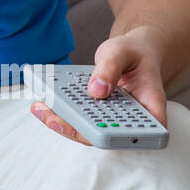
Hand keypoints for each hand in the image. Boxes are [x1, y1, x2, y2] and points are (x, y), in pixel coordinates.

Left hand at [30, 32, 168, 145]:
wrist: (132, 51)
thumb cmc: (133, 53)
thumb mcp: (122, 52)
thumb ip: (110, 68)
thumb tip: (96, 90)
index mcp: (149, 107)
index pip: (138, 134)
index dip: (116, 137)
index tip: (91, 129)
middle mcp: (132, 119)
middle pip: (105, 134)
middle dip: (76, 129)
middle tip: (51, 117)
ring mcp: (113, 118)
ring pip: (88, 129)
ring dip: (63, 122)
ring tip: (40, 108)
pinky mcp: (98, 112)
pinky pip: (80, 117)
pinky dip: (62, 111)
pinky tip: (44, 102)